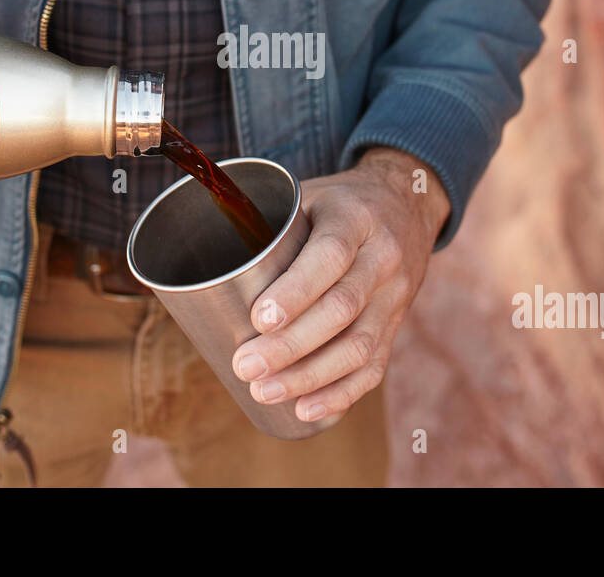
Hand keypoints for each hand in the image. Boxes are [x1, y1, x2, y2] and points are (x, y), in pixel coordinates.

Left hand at [231, 147, 449, 423]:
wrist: (404, 205)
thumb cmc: (336, 204)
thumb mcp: (308, 194)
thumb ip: (267, 223)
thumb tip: (199, 256)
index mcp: (355, 216)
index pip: (330, 255)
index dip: (296, 291)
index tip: (258, 319)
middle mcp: (383, 256)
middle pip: (342, 308)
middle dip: (291, 345)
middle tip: (245, 366)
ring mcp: (395, 294)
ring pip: (359, 344)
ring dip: (310, 376)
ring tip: (265, 391)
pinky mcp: (396, 324)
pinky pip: (374, 366)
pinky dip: (340, 393)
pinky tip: (307, 409)